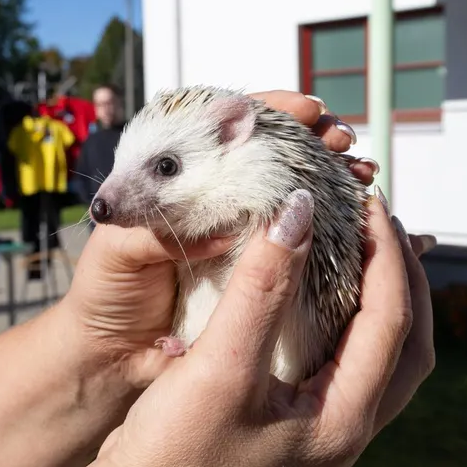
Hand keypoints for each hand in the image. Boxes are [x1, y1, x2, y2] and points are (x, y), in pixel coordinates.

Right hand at [0, 188, 435, 466]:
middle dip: (402, 279)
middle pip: (406, 344)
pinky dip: (344, 322)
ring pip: (378, 357)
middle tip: (379, 222)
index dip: (387, 257)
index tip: (370, 203)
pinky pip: (342, 364)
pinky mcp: (291, 429)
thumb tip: (299, 212)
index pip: (391, 322)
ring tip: (359, 249)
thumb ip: (262, 288)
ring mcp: (318, 434)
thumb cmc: (171, 453)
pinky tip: (316, 295)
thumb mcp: (219, 365)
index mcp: (342, 422)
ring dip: (379, 300)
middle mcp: (342, 432)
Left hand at [60, 90, 379, 386]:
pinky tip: (359, 217)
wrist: (113, 356)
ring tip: (360, 173)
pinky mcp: (259, 271)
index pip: (228, 127)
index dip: (269, 112)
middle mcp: (217, 198)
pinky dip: (333, 226)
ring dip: (333, 176)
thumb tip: (224, 228)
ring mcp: (242, 234)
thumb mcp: (120, 251)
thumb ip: (161, 231)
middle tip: (342, 139)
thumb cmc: (106, 292)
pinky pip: (300, 243)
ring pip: (295, 193)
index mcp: (178, 178)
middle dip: (315, 139)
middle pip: (274, 152)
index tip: (305, 110)